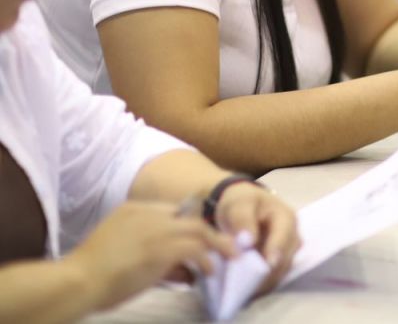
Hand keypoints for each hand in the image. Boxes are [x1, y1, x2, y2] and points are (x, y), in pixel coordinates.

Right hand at [65, 201, 236, 312]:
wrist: (76, 281)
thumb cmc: (91, 274)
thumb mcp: (119, 250)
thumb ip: (146, 250)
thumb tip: (178, 268)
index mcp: (132, 209)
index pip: (172, 211)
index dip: (188, 226)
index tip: (200, 239)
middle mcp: (148, 213)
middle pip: (190, 216)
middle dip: (209, 230)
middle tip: (223, 244)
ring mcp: (157, 228)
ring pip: (199, 229)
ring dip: (217, 244)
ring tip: (228, 256)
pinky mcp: (163, 248)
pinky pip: (196, 249)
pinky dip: (207, 259)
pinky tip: (211, 270)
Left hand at [212, 183, 299, 294]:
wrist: (240, 204)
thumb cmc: (241, 202)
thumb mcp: (239, 205)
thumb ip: (243, 220)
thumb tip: (249, 241)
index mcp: (285, 217)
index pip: (284, 235)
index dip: (276, 250)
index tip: (267, 265)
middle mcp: (292, 235)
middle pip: (286, 257)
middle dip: (269, 272)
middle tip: (250, 286)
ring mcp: (287, 249)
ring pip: (282, 269)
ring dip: (266, 281)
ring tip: (247, 291)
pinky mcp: (279, 260)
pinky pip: (274, 275)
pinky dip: (263, 283)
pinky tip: (249, 290)